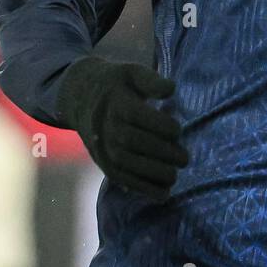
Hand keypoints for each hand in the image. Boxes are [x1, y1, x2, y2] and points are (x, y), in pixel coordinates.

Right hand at [57, 57, 188, 200]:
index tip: (178, 130)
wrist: (81, 98)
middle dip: (162, 152)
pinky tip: (163, 193)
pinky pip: (121, 178)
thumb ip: (151, 79)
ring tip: (175, 175)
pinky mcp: (103, 162)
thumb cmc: (116, 84)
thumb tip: (170, 89)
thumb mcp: (131, 72)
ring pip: (126, 163)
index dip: (161, 125)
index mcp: (114, 101)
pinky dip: (142, 188)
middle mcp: (105, 125)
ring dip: (153, 173)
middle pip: (132, 141)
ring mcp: (102, 146)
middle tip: (184, 158)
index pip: (137, 115)